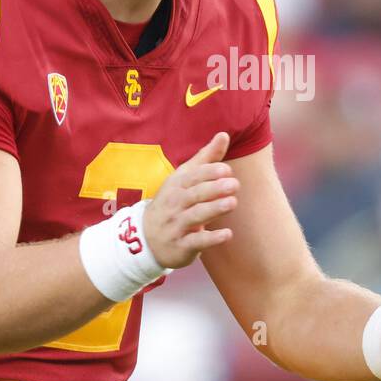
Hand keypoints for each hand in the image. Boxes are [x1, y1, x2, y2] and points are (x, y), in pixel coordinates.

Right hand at [145, 131, 237, 268]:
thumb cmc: (173, 202)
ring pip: (195, 216)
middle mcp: (174, 204)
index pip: (192, 176)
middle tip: (234, 184)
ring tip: (232, 203)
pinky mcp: (181, 245)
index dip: (209, 173)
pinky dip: (211, 239)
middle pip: (194, 194)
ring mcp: (176, 225)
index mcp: (176, 185)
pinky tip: (227, 234)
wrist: (146, 238)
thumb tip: (224, 134)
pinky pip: (196, 241)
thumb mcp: (184, 178)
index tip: (227, 170)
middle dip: (213, 189)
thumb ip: (206, 158)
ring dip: (214, 209)